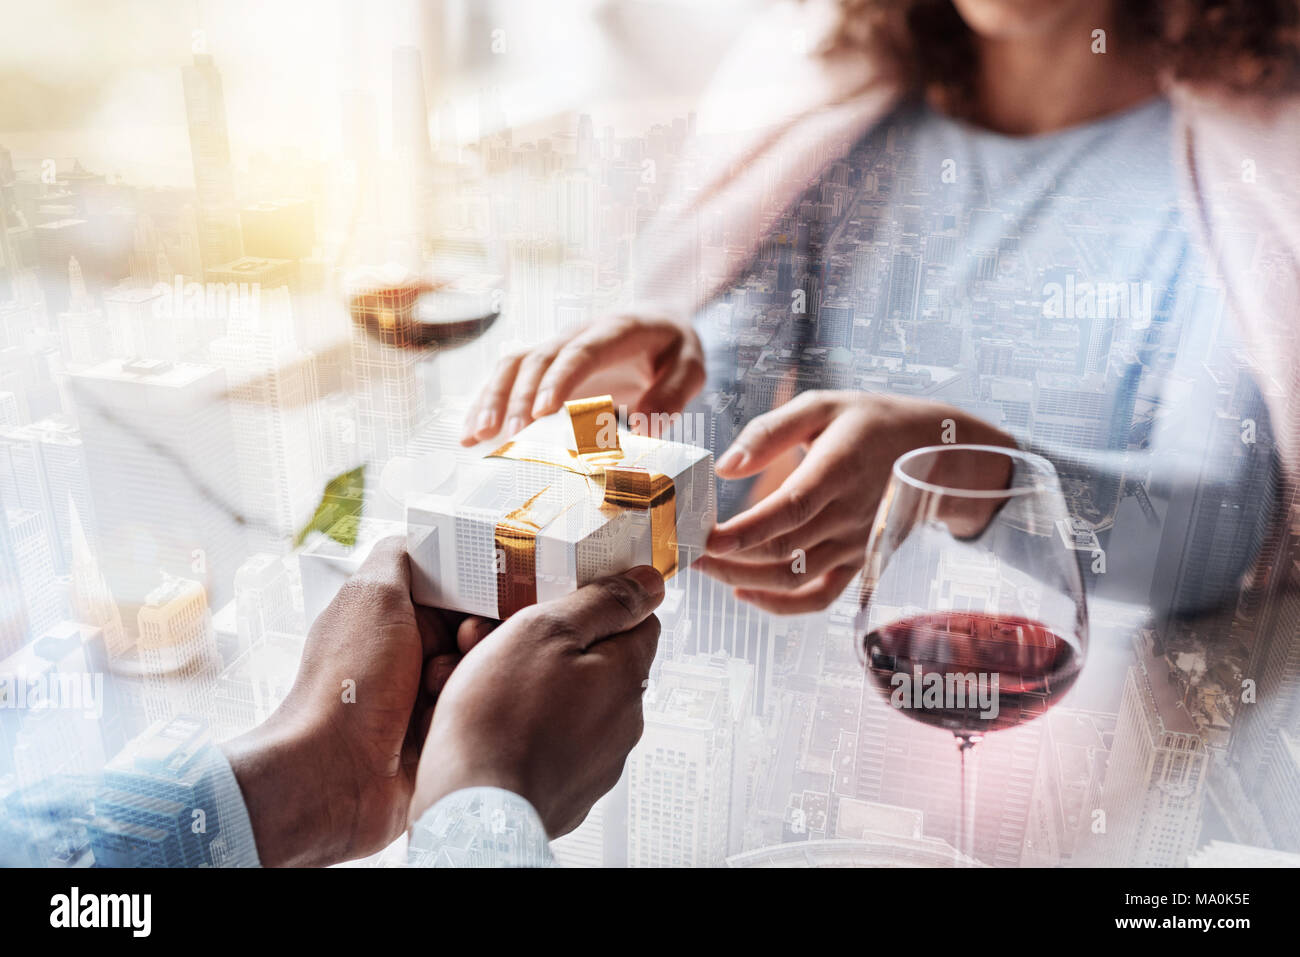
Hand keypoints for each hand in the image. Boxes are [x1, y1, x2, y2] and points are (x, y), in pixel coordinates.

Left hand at [222, 537, 476, 866]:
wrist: (333, 776)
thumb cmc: (348, 683)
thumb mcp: (372, 594)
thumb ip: (402, 555)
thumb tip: (428, 532)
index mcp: (394, 614)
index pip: (462, 587)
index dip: (480, 589)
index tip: (485, 600)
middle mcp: (411, 651)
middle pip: (480, 627)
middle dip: (479, 636)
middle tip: (462, 647)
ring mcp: (425, 696)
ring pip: (483, 671)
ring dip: (469, 678)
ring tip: (441, 692)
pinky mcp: (440, 736)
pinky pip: (477, 713)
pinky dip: (467, 715)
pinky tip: (446, 723)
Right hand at [409, 566, 663, 836]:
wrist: (472, 809)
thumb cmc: (501, 720)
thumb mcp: (546, 630)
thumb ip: (602, 602)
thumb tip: (649, 582)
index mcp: (627, 676)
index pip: (639, 621)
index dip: (596, 605)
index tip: (561, 602)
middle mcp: (623, 721)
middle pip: (597, 662)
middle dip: (553, 647)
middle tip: (503, 642)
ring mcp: (599, 761)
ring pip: (570, 703)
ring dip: (534, 687)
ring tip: (483, 685)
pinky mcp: (569, 790)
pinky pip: (553, 743)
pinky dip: (527, 729)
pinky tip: (491, 727)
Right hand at [460, 314, 704, 444]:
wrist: (657, 323)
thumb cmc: (674, 348)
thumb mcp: (691, 367)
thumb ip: (673, 393)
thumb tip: (644, 426)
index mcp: (616, 331)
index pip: (581, 352)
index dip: (559, 379)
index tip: (542, 412)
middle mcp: (578, 334)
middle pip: (538, 358)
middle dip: (518, 396)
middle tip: (507, 436)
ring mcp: (557, 346)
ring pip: (514, 363)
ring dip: (492, 398)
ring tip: (475, 437)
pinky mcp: (545, 363)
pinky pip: (509, 376)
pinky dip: (487, 402)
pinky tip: (472, 434)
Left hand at [696, 391, 1015, 613]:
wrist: (931, 449)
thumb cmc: (867, 421)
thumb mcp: (820, 406)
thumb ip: (770, 431)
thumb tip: (726, 465)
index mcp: (838, 470)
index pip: (789, 510)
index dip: (746, 531)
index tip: (705, 539)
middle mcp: (848, 514)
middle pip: (782, 550)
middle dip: (728, 558)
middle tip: (685, 550)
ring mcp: (854, 543)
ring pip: (794, 578)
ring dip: (743, 579)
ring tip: (704, 567)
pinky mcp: (857, 561)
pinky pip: (820, 597)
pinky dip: (781, 605)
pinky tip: (745, 593)